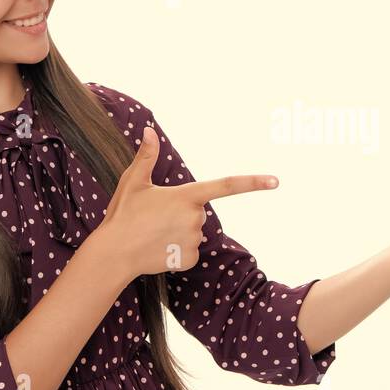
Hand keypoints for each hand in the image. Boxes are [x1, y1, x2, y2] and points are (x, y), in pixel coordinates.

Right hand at [94, 125, 278, 275]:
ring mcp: (194, 239)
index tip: (275, 181)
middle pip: (197, 212)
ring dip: (176, 233)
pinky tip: (157, 249)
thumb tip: (148, 130)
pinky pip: (188, 251)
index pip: (227, 186)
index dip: (253, 182)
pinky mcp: (189, 258)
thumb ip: (147, 156)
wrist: (114, 253)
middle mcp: (196, 217)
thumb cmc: (123, 214)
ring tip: (153, 234)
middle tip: (154, 218)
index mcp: (187, 196)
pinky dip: (175, 251)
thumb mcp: (134, 181)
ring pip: (192, 232)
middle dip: (181, 214)